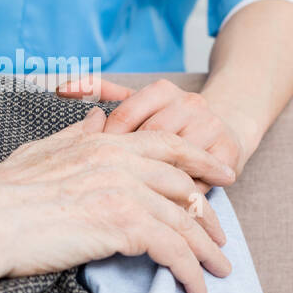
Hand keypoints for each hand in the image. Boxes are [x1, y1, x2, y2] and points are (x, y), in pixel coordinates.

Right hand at [0, 106, 236, 292]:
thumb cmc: (2, 193)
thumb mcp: (41, 151)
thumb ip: (75, 135)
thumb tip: (97, 119)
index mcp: (103, 142)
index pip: (167, 146)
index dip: (201, 160)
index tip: (223, 175)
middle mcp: (120, 161)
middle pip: (183, 185)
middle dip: (208, 214)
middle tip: (223, 238)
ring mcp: (124, 190)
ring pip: (184, 220)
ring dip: (206, 250)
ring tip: (219, 273)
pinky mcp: (123, 224)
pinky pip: (171, 249)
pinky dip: (189, 272)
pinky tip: (196, 289)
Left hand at [58, 77, 252, 193]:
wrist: (225, 129)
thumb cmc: (170, 124)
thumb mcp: (138, 105)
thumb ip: (102, 92)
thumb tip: (63, 85)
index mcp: (162, 91)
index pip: (125, 117)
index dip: (108, 145)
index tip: (97, 166)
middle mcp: (190, 104)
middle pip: (150, 139)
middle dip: (130, 166)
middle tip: (113, 189)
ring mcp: (212, 127)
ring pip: (175, 162)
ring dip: (156, 185)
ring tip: (136, 201)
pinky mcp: (229, 153)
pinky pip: (198, 181)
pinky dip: (180, 198)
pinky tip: (164, 208)